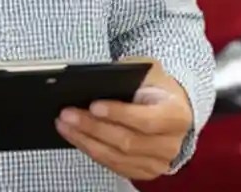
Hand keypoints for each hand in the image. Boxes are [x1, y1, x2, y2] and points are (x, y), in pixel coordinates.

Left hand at [55, 58, 193, 180]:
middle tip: (67, 114)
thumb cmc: (153, 86)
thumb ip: (126, 72)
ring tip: (63, 124)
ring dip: (85, 141)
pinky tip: (74, 136)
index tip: (93, 105)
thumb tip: (93, 80)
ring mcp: (158, 161)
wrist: (167, 106)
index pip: (147, 120)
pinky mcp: (144, 170)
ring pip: (117, 157)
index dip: (119, 114)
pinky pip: (114, 166)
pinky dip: (90, 150)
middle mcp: (171, 144)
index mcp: (176, 115)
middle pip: (128, 142)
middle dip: (92, 127)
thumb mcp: (146, 70)